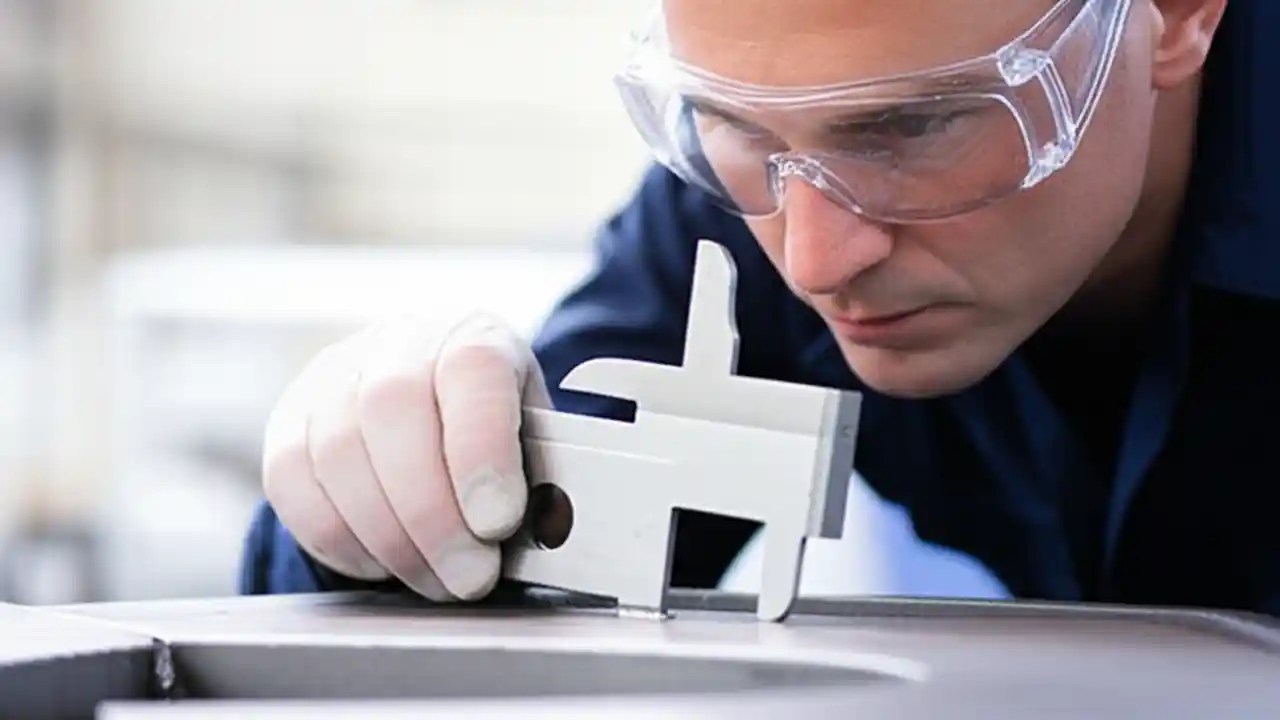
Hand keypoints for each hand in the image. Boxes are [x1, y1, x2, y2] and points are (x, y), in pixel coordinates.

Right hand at [261, 313, 549, 600]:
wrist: (431, 406)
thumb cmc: (493, 434)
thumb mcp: (535, 439)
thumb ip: (539, 475)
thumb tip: (544, 528)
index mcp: (472, 335)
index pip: (470, 369)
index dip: (481, 449)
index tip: (498, 521)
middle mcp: (398, 341)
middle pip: (392, 410)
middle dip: (433, 513)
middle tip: (470, 576)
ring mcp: (332, 377)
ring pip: (338, 451)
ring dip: (391, 538)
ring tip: (438, 580)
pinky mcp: (287, 422)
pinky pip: (294, 484)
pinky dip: (341, 539)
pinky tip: (385, 563)